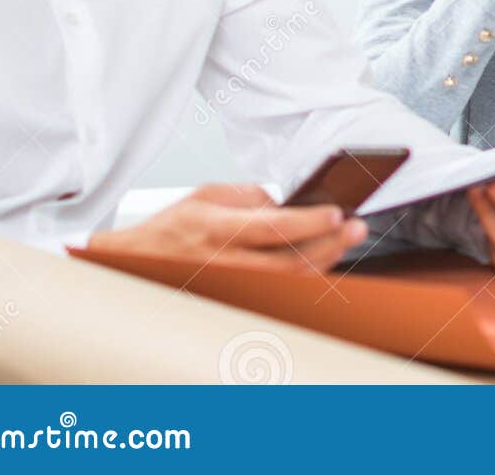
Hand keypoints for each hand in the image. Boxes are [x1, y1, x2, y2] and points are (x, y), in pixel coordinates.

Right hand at [86, 184, 367, 271]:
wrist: (138, 265)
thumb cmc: (173, 229)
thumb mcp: (207, 195)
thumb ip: (251, 197)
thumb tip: (289, 206)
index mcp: (215, 230)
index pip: (269, 228)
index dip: (307, 222)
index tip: (337, 214)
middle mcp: (224, 263)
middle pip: (288, 262)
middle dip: (329, 244)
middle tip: (356, 228)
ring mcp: (232, 287)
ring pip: (288, 283)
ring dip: (324, 262)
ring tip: (347, 240)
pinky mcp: (238, 299)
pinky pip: (280, 292)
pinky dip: (307, 277)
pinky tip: (326, 261)